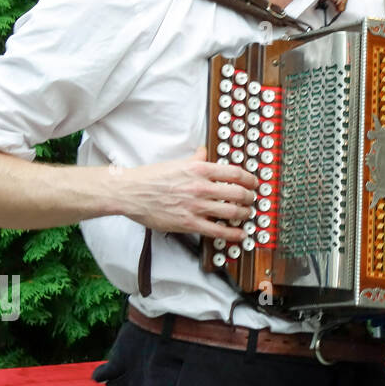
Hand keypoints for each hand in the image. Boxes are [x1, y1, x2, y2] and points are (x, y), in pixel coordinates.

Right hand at [115, 147, 259, 243]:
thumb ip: (195, 158)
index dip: (250, 179)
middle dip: (250, 198)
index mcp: (199, 169)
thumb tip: (204, 152)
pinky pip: (217, 231)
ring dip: (244, 214)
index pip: (235, 173)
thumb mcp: (177, 162)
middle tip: (252, 200)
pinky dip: (233, 233)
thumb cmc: (151, 177)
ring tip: (247, 214)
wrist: (130, 192)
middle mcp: (201, 187)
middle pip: (238, 193)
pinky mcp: (188, 223)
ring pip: (232, 211)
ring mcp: (195, 206)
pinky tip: (240, 234)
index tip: (254, 183)